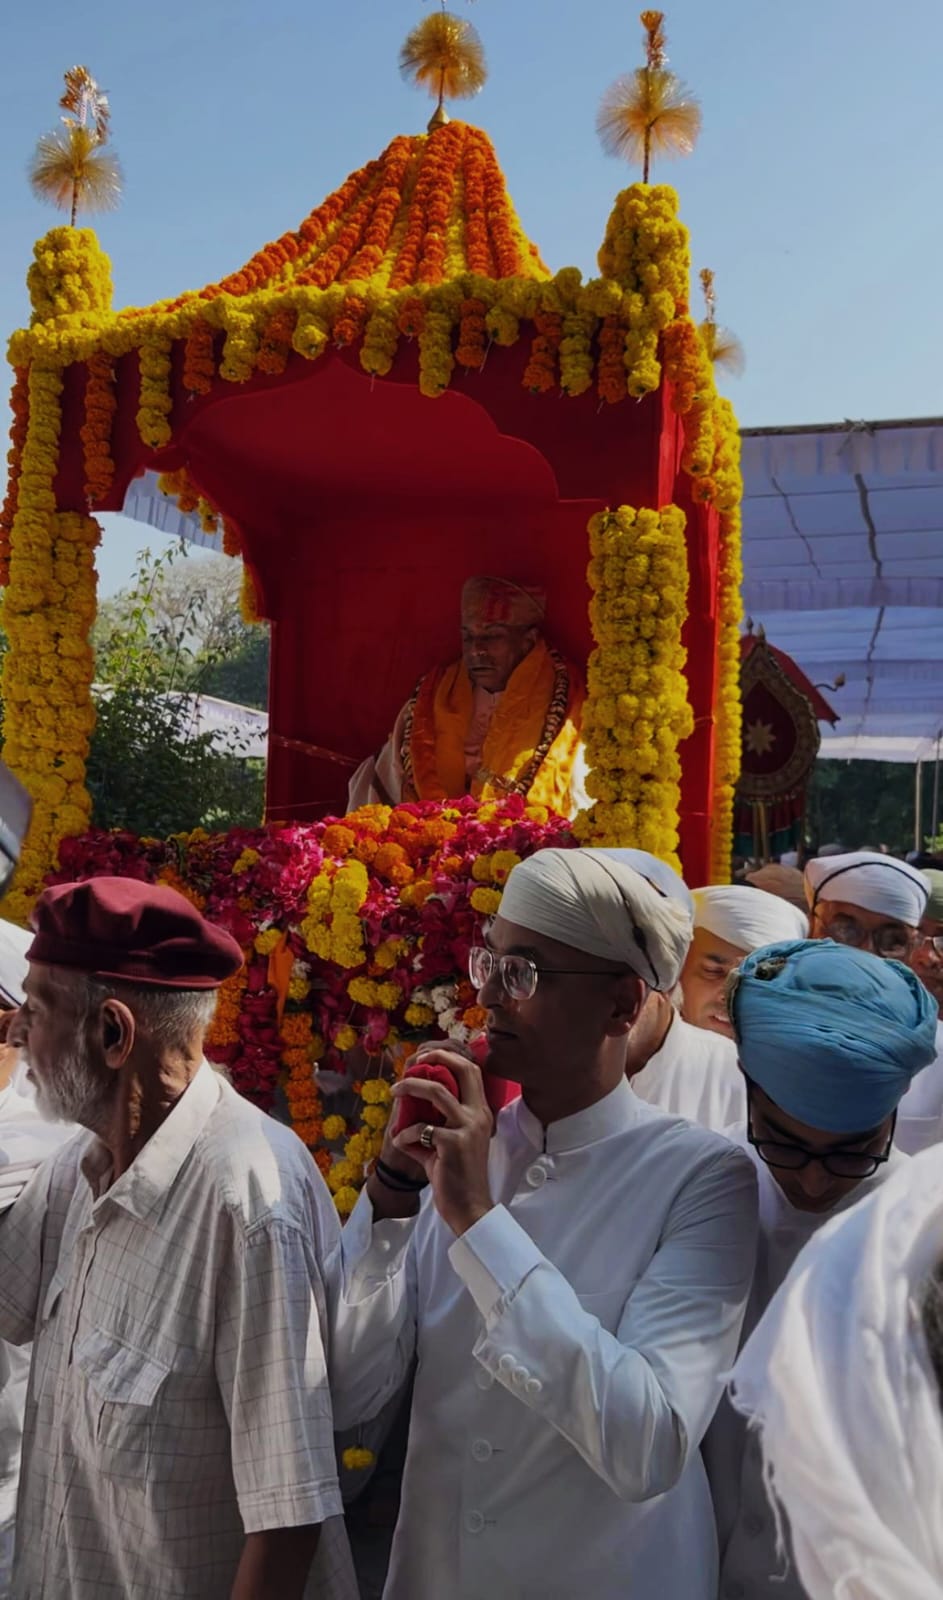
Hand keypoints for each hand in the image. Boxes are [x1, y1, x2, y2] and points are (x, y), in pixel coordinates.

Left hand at [391, 1050, 493, 1236]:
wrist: (469, 1208)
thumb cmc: (457, 1177)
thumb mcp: (449, 1146)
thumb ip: (432, 1128)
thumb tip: (403, 1119)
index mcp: (481, 1113)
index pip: (472, 1072)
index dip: (450, 1057)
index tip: (428, 1057)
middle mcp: (479, 1116)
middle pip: (463, 1070)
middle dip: (437, 1058)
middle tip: (414, 1062)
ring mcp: (468, 1128)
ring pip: (437, 1092)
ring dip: (411, 1087)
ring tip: (395, 1091)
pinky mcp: (453, 1144)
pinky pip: (420, 1129)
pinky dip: (405, 1134)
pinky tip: (400, 1144)